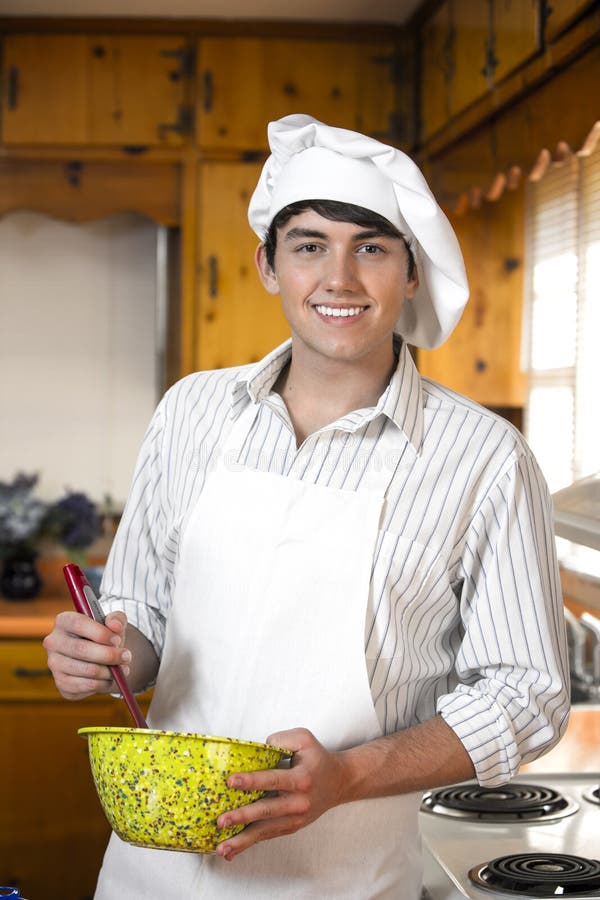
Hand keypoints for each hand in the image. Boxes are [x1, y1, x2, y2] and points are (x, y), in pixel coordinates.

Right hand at [43, 610, 130, 699]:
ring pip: (86, 670)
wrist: (100, 657)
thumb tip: (115, 627)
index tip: (117, 640)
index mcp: (63, 621)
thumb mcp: (114, 622)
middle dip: (109, 655)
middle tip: (127, 656)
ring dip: (109, 672)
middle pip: (81, 649)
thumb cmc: (105, 635)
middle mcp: (53, 642)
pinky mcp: (61, 683)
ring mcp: (54, 664)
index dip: (100, 633)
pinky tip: (111, 678)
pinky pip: (84, 686)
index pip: (78, 624)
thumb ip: (117, 619)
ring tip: (123, 668)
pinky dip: (103, 684)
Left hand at [215, 727, 347, 860]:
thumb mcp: (304, 739)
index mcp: (301, 778)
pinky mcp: (291, 828)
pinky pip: (268, 836)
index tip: (231, 781)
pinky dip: (249, 844)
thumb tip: (256, 751)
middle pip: (266, 810)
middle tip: (221, 820)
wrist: (339, 782)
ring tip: (221, 848)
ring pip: (265, 831)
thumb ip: (280, 740)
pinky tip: (232, 851)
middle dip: (242, 816)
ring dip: (242, 840)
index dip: (251, 780)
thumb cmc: (317, 758)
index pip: (273, 779)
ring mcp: (295, 819)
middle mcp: (298, 802)